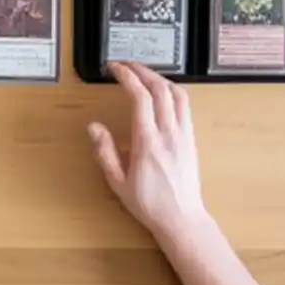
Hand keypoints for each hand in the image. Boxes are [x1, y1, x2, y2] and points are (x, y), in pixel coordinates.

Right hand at [87, 62, 207, 239]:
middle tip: (126, 65)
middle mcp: (169, 133)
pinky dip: (173, 91)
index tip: (114, 69)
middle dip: (142, 71)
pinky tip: (163, 92)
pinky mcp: (191, 139)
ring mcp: (183, 134)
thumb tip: (94, 127)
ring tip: (144, 74)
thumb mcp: (118, 182)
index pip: (140, 98)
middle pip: (160, 89)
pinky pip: (185, 106)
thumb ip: (105, 152)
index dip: (127, 77)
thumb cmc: (149, 204)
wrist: (182, 219)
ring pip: (177, 93)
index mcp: (148, 142)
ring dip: (159, 78)